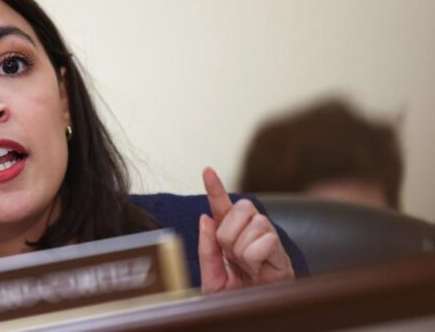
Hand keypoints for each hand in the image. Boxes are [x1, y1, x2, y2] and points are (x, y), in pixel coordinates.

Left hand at [198, 167, 293, 293]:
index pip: (222, 208)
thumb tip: (205, 218)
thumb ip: (207, 249)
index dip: (215, 188)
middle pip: (241, 207)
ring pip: (254, 223)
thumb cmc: (237, 300)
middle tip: (232, 257)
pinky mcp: (282, 253)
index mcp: (230, 238)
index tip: (207, 170)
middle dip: (229, 232)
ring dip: (243, 248)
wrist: (252, 318)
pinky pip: (265, 240)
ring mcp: (268, 241)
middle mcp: (251, 234)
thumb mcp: (212, 277)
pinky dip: (256, 257)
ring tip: (247, 267)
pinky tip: (258, 269)